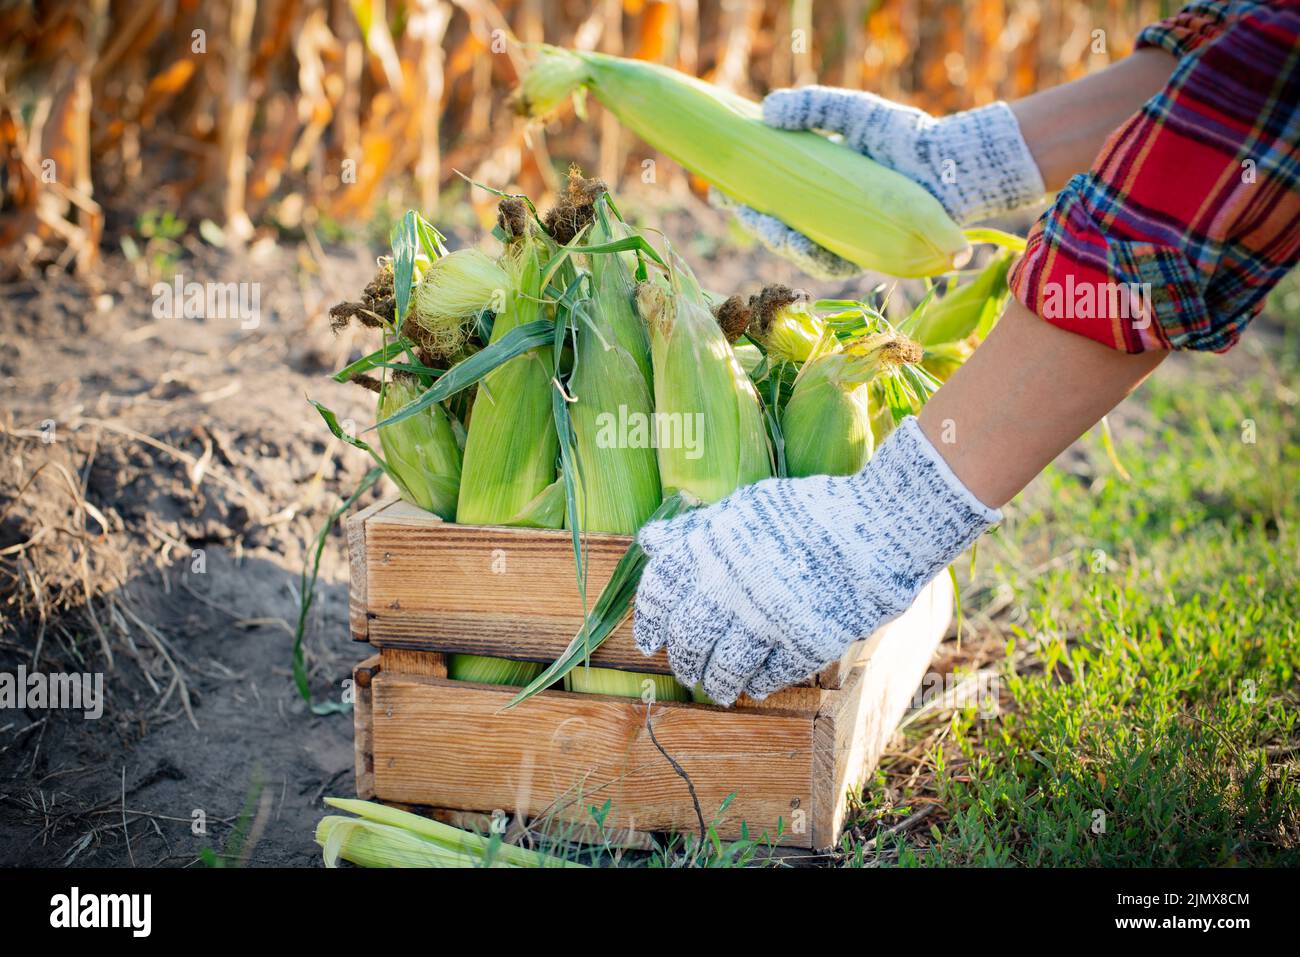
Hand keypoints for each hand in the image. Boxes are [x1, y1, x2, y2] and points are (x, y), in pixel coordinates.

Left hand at [632, 417, 999, 704]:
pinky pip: (769, 676)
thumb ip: (696, 530)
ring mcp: (765, 618)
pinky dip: (758, 683)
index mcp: (709, 550)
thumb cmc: (808, 511)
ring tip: (719, 688)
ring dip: (716, 682)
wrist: (877, 523)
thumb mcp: (744, 507)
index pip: (659, 594)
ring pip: (723, 667)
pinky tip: (757, 684)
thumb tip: (650, 541)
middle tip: (688, 670)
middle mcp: (728, 587)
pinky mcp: (802, 643)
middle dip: (684, 661)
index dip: (650, 622)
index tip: (651, 641)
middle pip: (688, 639)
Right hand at [717, 87, 1044, 277]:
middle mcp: (826, 218)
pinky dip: (818, 259)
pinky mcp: (868, 256)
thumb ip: (814, 106)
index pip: (768, 199)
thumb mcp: (855, 113)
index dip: (739, 199)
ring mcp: (845, 240)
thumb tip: (768, 110)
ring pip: (801, 251)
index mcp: (814, 188)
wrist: (952, 165)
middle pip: (778, 230)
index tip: (717, 190)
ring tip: (775, 229)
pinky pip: (835, 265)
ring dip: (781, 244)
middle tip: (741, 210)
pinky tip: (808, 248)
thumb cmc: (903, 138)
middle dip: (755, 224)